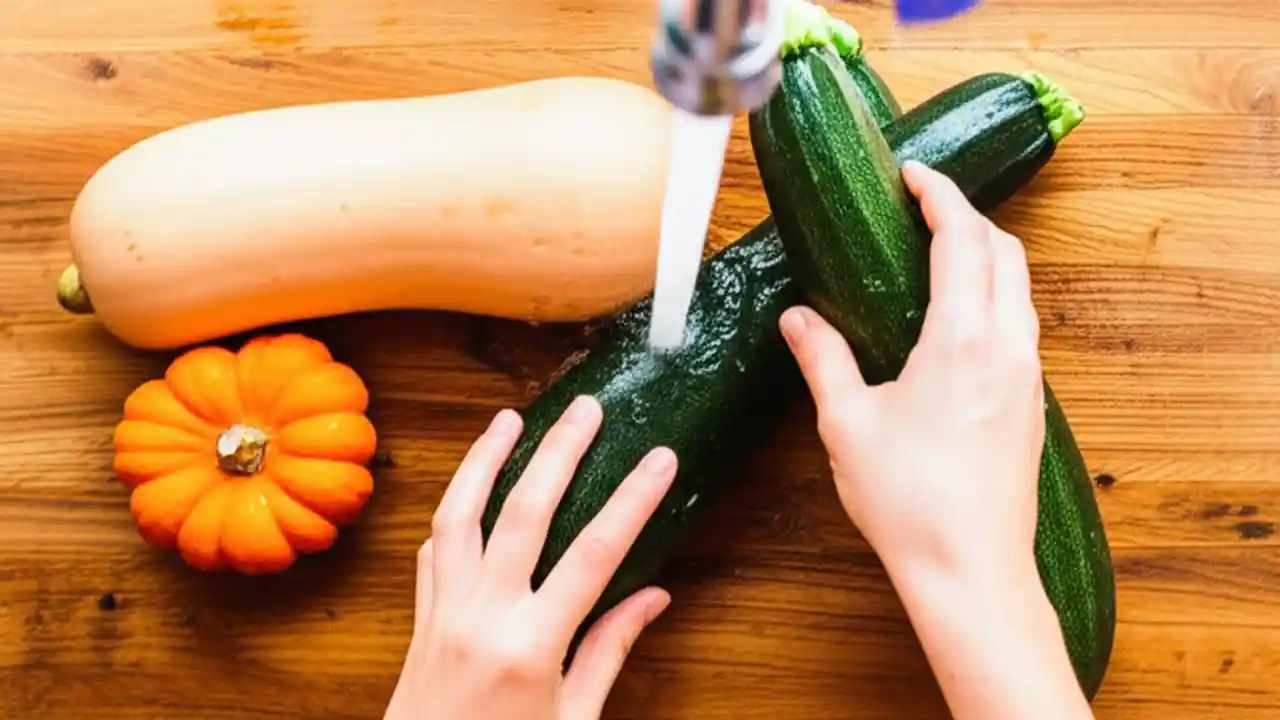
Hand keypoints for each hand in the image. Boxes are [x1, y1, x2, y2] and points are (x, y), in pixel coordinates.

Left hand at [384, 396, 676, 719]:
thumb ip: (610, 652)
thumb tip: (655, 598)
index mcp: (532, 646)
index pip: (596, 553)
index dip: (633, 500)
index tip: (661, 458)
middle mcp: (482, 616)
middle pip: (525, 512)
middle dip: (560, 452)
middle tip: (587, 408)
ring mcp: (443, 611)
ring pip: (462, 514)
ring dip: (486, 460)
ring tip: (511, 418)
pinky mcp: (420, 618)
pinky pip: (433, 547)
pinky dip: (453, 509)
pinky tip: (469, 484)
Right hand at [780, 162, 1089, 718]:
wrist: (970, 568)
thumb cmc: (907, 499)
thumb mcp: (847, 422)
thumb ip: (822, 358)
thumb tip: (797, 318)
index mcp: (963, 337)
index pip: (963, 238)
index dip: (940, 195)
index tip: (913, 175)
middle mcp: (1008, 346)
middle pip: (1006, 252)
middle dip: (968, 217)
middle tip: (924, 208)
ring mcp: (1028, 376)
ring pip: (1021, 289)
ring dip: (987, 257)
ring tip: (939, 256)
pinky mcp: (1031, 405)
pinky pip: (1021, 327)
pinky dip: (996, 298)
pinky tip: (957, 323)